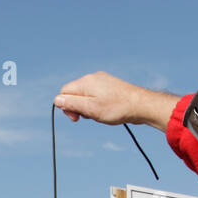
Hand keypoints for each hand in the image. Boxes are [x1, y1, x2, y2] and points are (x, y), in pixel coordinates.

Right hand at [54, 71, 179, 132]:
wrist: (141, 105)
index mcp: (85, 82)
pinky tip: (106, 111)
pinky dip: (96, 104)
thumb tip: (57, 100)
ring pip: (85, 95)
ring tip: (100, 114)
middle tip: (89, 118)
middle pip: (74, 93)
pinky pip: (96, 94)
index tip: (76, 119)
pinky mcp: (110, 85)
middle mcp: (92, 78)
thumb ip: (72, 104)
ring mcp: (102, 80)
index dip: (66, 107)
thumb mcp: (90, 109)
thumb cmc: (116, 108)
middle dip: (78, 107)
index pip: (64, 92)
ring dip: (88, 107)